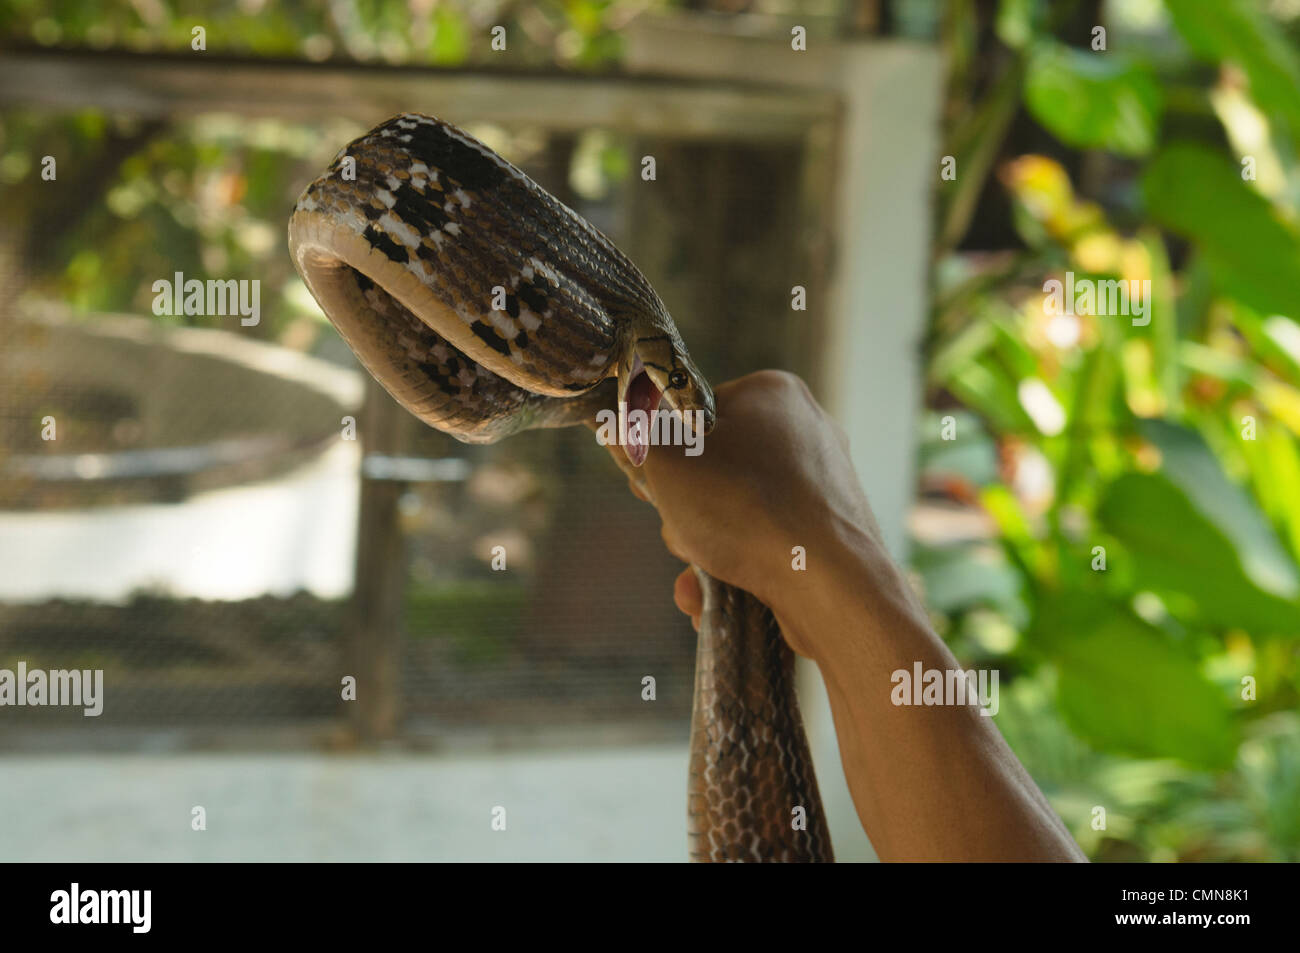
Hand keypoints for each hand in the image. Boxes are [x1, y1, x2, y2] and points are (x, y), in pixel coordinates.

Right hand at [605, 370, 895, 659]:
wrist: (830, 584)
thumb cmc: (744, 507)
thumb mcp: (665, 458)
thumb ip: (637, 435)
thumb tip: (626, 427)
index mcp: (773, 393)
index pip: (698, 412)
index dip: (667, 451)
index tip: (657, 484)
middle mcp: (808, 431)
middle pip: (716, 468)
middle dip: (687, 511)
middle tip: (684, 532)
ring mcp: (825, 485)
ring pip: (737, 514)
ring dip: (704, 550)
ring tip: (701, 577)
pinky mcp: (832, 535)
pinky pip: (767, 546)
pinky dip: (736, 571)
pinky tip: (714, 597)